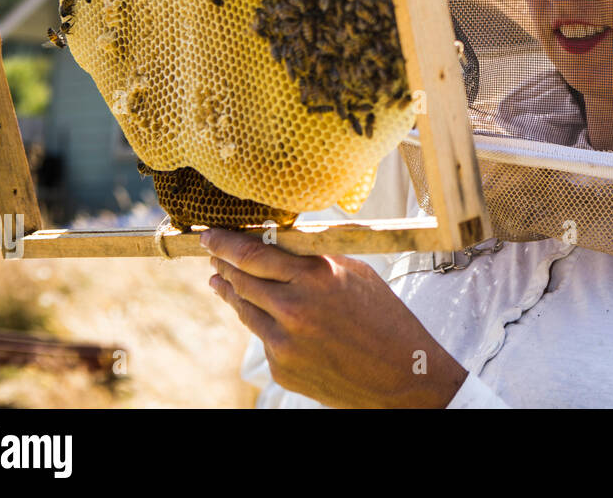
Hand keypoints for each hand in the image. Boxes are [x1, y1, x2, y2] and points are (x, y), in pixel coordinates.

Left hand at [201, 228, 467, 408]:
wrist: (402, 376)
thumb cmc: (386, 318)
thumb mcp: (357, 274)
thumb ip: (317, 259)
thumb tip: (280, 242)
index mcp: (316, 277)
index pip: (253, 254)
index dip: (226, 243)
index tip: (210, 236)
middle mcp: (294, 308)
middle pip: (241, 280)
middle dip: (223, 265)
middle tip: (212, 255)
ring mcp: (284, 343)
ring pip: (244, 310)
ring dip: (230, 293)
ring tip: (219, 281)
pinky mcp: (281, 369)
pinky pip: (264, 338)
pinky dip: (264, 324)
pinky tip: (267, 318)